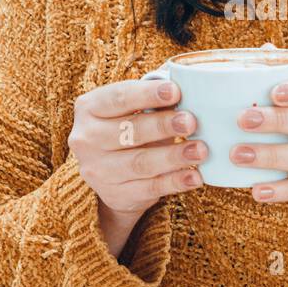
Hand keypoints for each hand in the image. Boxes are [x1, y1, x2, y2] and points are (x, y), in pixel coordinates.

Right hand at [68, 77, 205, 255]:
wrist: (111, 174)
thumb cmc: (129, 128)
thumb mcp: (132, 110)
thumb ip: (154, 100)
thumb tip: (191, 92)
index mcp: (89, 108)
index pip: (119, 98)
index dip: (147, 95)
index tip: (175, 91)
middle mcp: (87, 139)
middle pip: (129, 131)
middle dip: (163, 126)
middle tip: (191, 122)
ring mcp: (98, 170)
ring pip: (140, 163)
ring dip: (173, 156)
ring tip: (200, 150)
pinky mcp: (116, 195)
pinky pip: (150, 188)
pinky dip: (175, 182)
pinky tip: (194, 176)